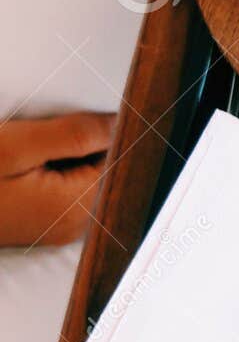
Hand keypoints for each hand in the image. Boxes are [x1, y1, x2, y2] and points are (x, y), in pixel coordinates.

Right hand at [0, 113, 116, 247]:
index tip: (89, 113)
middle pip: (107, 170)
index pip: (120, 159)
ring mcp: (61, 228)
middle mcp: (76, 224)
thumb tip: (119, 122)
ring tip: (39, 144)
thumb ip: (74, 134)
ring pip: (89, 179)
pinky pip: (70, 190)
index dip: (110, 130)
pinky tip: (35, 160)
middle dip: (90, 143)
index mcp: (76, 205)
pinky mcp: (46, 224)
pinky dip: (60, 170)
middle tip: (54, 128)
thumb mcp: (17, 145)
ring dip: (74, 155)